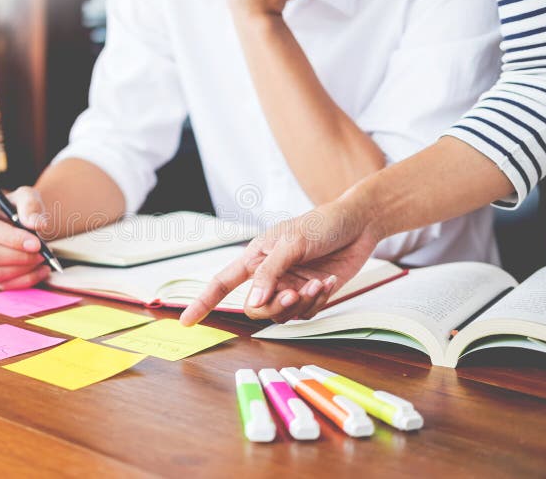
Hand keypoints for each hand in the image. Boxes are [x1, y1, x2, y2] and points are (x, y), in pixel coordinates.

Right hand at [0, 186, 51, 288]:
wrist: (20, 221)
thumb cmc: (20, 207)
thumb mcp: (27, 196)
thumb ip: (31, 206)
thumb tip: (36, 224)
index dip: (13, 239)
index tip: (37, 244)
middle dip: (19, 257)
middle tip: (42, 253)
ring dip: (22, 270)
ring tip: (43, 260)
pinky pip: (2, 284)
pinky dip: (25, 280)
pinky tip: (41, 270)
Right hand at [180, 193, 378, 324]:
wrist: (358, 225)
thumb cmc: (321, 224)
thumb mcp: (292, 243)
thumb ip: (270, 272)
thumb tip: (254, 301)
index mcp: (255, 258)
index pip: (221, 283)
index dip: (203, 302)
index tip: (187, 321)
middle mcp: (268, 276)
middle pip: (255, 308)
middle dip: (274, 307)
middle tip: (294, 294)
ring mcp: (289, 287)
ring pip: (281, 315)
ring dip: (300, 304)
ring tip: (317, 284)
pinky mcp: (310, 296)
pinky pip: (305, 314)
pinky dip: (317, 302)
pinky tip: (327, 283)